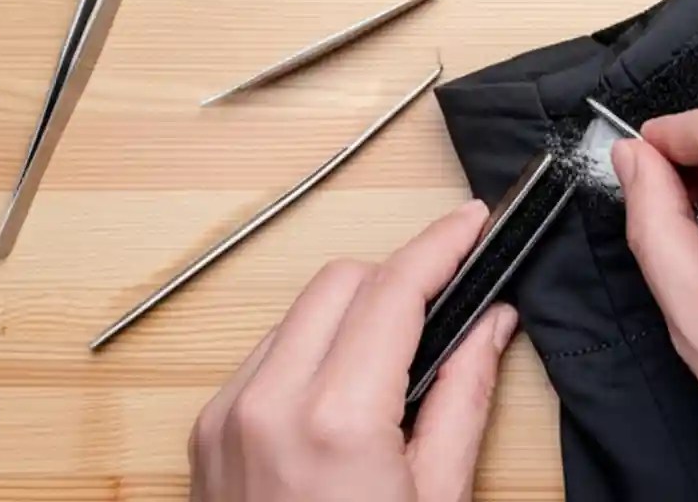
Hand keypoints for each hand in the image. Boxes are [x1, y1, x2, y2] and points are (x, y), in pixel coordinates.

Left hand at [188, 200, 517, 501]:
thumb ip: (465, 397)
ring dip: (355, 314)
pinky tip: (349, 390)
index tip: (472, 222)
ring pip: (300, 312)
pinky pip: (268, 353)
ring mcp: (225, 416)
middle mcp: (265, 405)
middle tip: (450, 303)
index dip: (441, 245)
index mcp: (333, 422)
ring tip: (401, 361)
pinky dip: (314, 349)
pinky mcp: (207, 431)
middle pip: (341, 282)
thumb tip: (490, 325)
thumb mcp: (438, 499)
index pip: (393, 291)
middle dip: (399, 279)